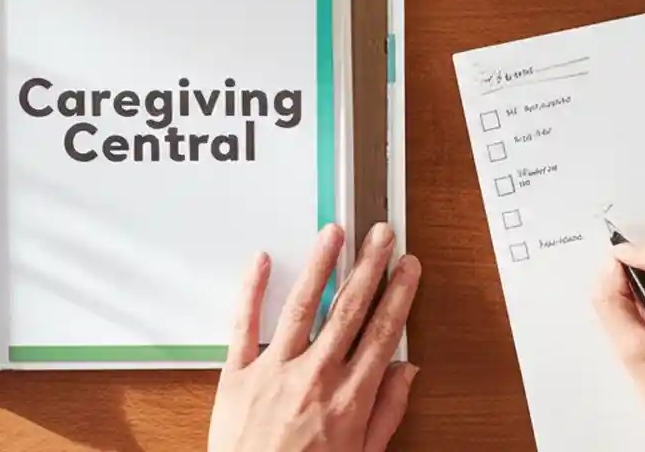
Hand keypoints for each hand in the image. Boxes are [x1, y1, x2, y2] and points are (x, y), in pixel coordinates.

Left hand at [208, 222, 420, 451]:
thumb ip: (386, 412)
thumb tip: (405, 371)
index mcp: (349, 399)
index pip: (382, 332)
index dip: (399, 294)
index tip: (408, 268)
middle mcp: (315, 378)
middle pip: (349, 310)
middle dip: (370, 267)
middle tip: (381, 235)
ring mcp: (274, 372)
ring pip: (302, 306)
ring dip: (321, 265)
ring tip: (333, 232)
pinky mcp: (236, 375)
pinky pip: (244, 325)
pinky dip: (251, 290)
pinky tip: (261, 260)